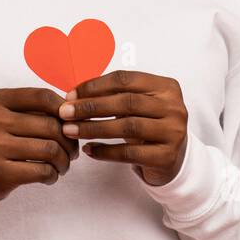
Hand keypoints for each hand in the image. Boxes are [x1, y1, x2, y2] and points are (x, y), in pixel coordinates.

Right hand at [0, 87, 77, 201]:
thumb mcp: (5, 114)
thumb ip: (34, 109)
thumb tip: (72, 111)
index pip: (42, 97)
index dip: (64, 109)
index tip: (72, 122)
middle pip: (51, 125)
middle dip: (70, 140)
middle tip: (72, 150)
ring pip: (50, 150)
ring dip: (64, 160)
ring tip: (63, 164)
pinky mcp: (0, 172)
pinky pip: (42, 171)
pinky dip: (53, 175)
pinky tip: (50, 175)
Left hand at [59, 70, 187, 186]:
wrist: (173, 159)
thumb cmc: (148, 126)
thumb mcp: (137, 106)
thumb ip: (113, 96)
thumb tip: (73, 95)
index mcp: (166, 87)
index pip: (125, 80)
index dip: (95, 86)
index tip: (70, 95)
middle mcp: (174, 107)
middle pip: (126, 102)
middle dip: (91, 107)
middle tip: (65, 113)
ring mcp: (173, 132)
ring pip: (128, 127)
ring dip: (94, 128)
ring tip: (70, 131)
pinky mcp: (167, 156)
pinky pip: (130, 153)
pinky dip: (105, 151)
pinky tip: (89, 150)